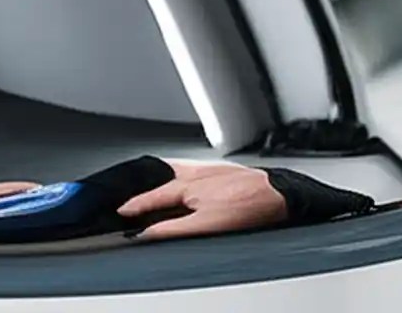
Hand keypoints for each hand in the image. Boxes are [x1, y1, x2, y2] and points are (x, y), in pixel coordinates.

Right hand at [117, 161, 287, 240]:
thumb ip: (173, 229)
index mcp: (188, 184)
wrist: (279, 194)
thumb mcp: (206, 224)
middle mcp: (197, 172)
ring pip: (178, 171)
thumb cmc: (248, 206)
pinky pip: (193, 170)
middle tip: (132, 195)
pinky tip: (188, 184)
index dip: (134, 205)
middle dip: (146, 186)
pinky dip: (182, 176)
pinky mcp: (223, 170)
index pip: (153, 196)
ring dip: (164, 179)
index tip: (121, 210)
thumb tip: (148, 232)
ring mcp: (210, 169)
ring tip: (154, 186)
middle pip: (162, 178)